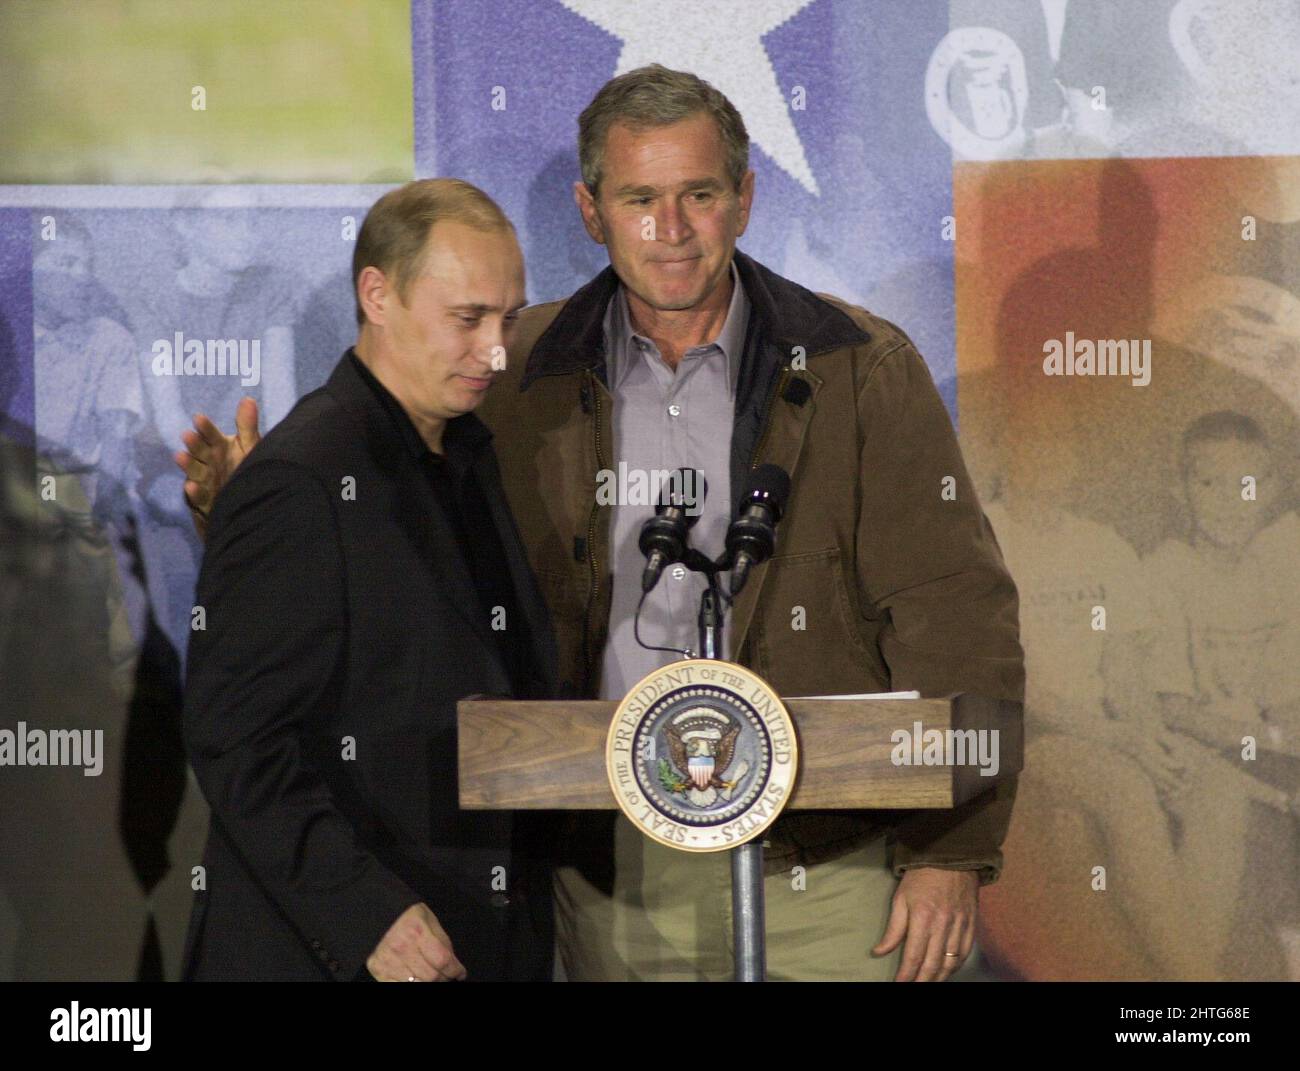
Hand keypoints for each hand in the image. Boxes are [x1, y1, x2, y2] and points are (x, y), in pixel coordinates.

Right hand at [173, 397, 260, 538]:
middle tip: (187, 435)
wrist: (245, 498)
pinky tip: (191, 486)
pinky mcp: (205, 500)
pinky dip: (194, 492)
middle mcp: (209, 461)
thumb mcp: (249, 446)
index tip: (198, 417)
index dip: (205, 427)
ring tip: (180, 456)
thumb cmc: (244, 467)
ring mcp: (205, 480)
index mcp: (219, 446)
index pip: (211, 434)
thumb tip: (248, 399)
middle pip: (200, 451)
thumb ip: (247, 425)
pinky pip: (199, 496)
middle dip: (194, 444)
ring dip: (187, 464)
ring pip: (195, 471)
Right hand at [366, 902, 466, 981]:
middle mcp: (402, 948)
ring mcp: (388, 961)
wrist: (377, 913)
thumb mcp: (429, 919)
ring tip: (432, 976)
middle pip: (431, 976)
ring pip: (417, 984)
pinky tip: (416, 979)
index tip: (460, 973)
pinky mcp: (378, 970)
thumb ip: (442, 941)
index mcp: (417, 931)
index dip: (455, 970)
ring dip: (429, 983)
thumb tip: (453, 964)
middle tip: (446, 975)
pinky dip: (411, 984)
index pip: (442, 960)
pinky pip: (398, 986)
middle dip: (443, 978)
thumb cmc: (406, 915)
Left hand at [873, 867, 977, 980]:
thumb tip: (879, 951)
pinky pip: (964, 953)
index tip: (899, 984)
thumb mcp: (900, 897)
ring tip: (928, 983)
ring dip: (938, 978)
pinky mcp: (971, 924)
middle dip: (922, 981)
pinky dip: (955, 966)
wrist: (952, 857)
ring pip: (950, 963)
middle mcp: (943, 925)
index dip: (906, 975)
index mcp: (923, 917)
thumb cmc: (922, 877)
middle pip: (933, 964)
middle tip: (912, 988)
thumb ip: (893, 928)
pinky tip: (946, 971)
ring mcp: (960, 925)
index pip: (914, 956)